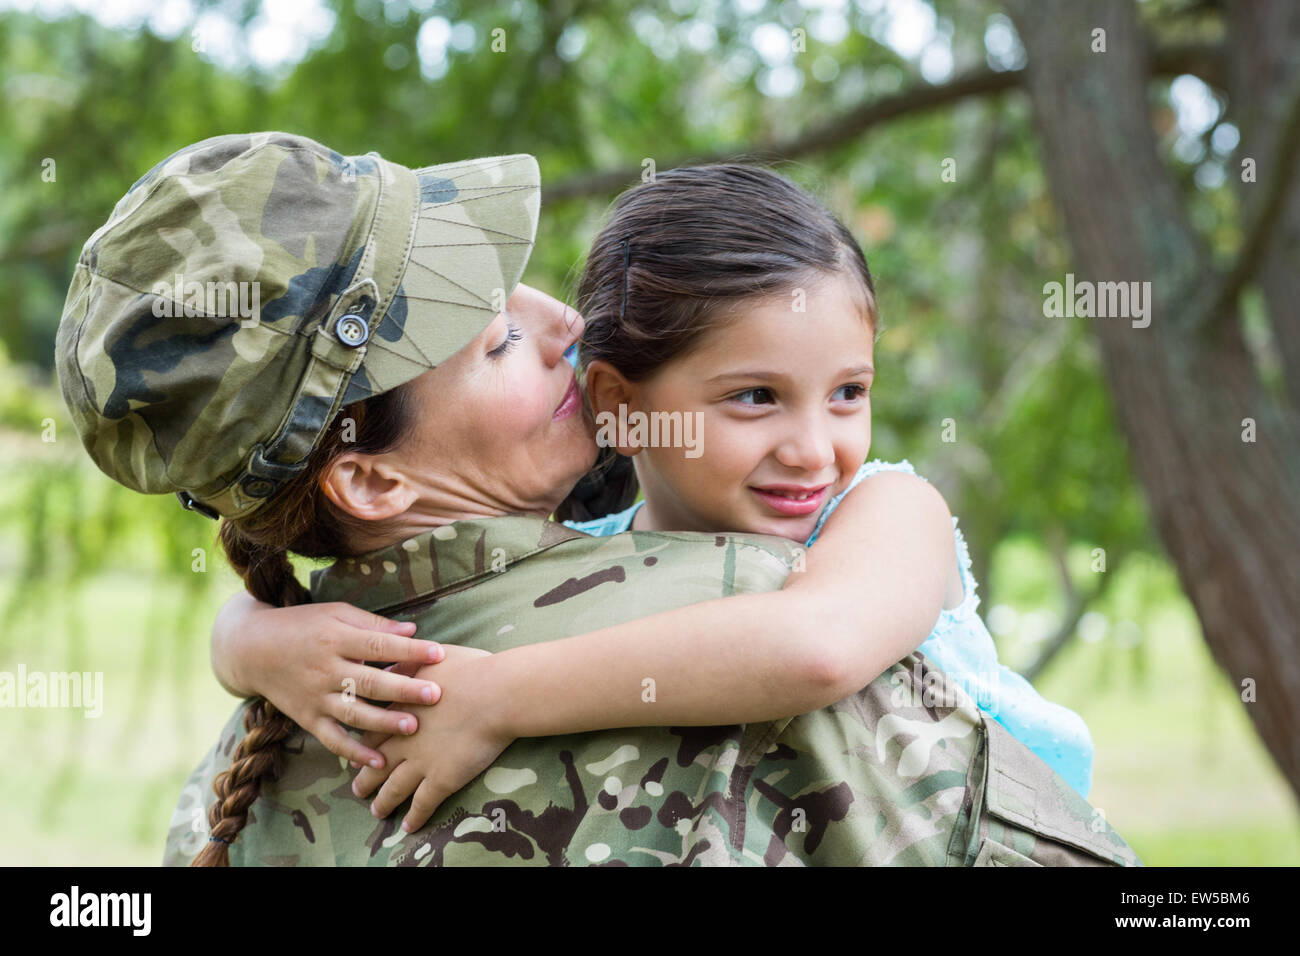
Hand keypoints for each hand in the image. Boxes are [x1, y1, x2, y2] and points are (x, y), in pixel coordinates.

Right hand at [216, 595, 446, 768]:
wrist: (251, 649)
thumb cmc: (302, 625)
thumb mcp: (335, 613)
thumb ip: (373, 624)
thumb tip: (413, 631)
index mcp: (336, 638)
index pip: (379, 645)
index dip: (409, 650)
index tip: (439, 652)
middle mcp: (326, 669)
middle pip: (370, 681)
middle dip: (404, 689)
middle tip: (435, 694)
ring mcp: (316, 696)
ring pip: (354, 713)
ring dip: (384, 722)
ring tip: (413, 726)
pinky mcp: (308, 718)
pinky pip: (332, 739)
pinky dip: (354, 752)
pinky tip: (378, 761)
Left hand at [351, 645, 513, 833]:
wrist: (496, 694)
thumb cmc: (471, 670)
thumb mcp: (431, 657)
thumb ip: (406, 664)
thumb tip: (390, 665)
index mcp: (401, 711)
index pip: (373, 734)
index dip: (364, 747)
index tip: (358, 755)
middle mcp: (404, 740)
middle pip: (375, 764)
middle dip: (365, 779)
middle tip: (357, 790)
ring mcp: (421, 762)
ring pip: (393, 788)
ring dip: (383, 802)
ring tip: (377, 812)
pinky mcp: (442, 779)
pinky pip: (422, 804)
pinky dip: (414, 817)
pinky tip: (408, 827)